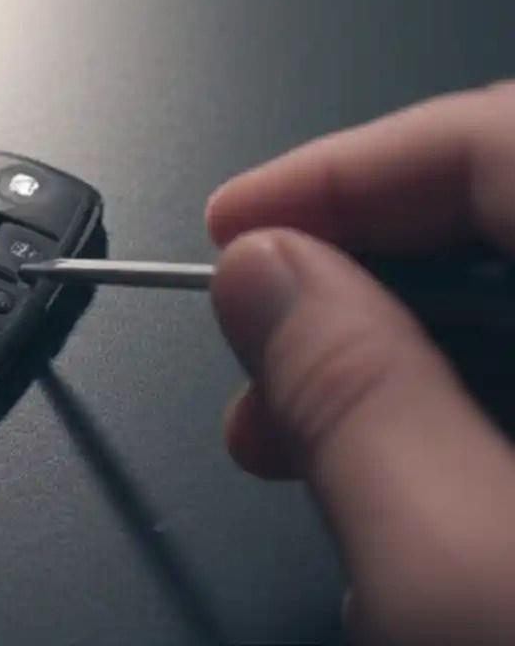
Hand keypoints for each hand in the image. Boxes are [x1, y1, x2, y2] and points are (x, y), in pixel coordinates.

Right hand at [206, 81, 514, 644]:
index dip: (352, 169)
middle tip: (257, 370)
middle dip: (366, 285)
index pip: (514, 141)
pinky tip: (427, 508)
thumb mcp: (462, 582)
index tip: (237, 225)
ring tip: (316, 460)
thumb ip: (351, 398)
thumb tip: (265, 273)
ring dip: (415, 372)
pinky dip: (482, 433)